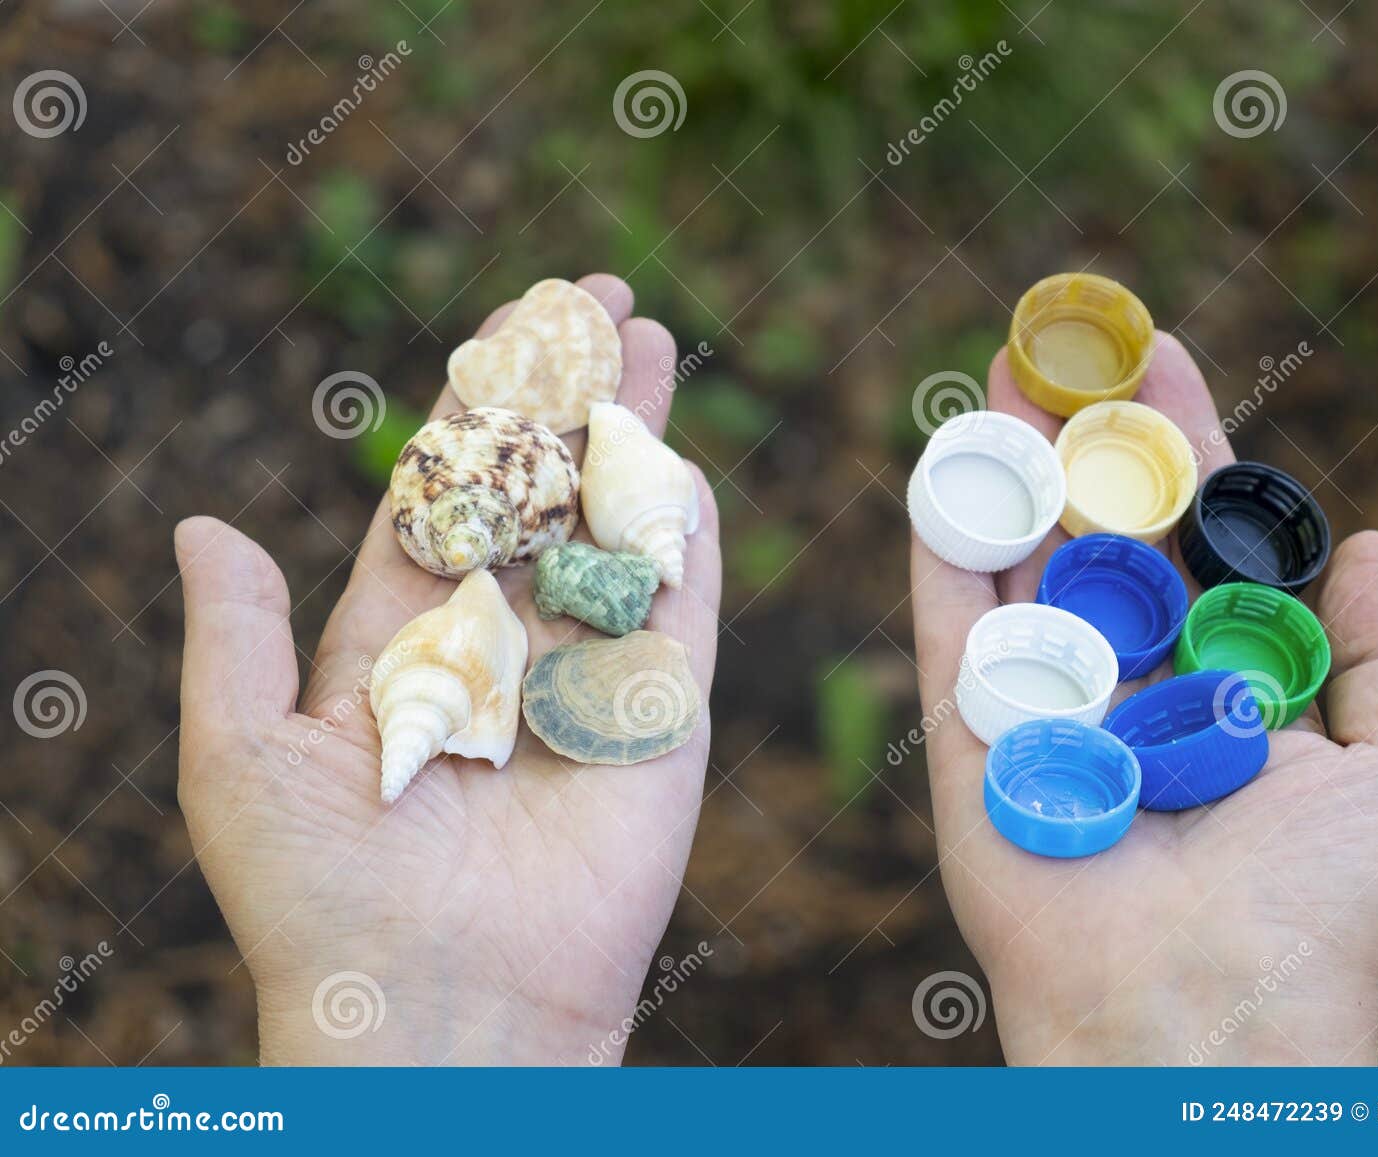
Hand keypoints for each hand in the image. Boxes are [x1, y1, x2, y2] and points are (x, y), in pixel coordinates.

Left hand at [175, 274, 720, 1064]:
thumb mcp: (238, 755)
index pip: (447, 492)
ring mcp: (583, 676)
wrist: (441, 1008)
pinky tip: (682, 458)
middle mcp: (497, 645)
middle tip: (602, 300)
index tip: (507, 324)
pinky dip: (683, 533)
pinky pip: (676, 609)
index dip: (477, 405)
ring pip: (613, 526)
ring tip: (652, 342)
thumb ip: (235, 636)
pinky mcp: (657, 719)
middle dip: (569, 391)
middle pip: (543, 488)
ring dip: (632, 433)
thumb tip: (203, 524)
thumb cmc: (321, 894)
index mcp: (402, 640)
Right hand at [911, 334, 1377, 1064]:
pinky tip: (943, 469)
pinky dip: (942, 549)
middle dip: (1076, 434)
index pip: (1194, 532)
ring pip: (1020, 563)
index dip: (1178, 439)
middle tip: (1056, 341)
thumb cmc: (1318, 916)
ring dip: (1007, 468)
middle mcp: (1129, 684)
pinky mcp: (970, 743)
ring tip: (996, 375)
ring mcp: (1045, 707)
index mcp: (1222, 681)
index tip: (1155, 353)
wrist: (1206, 1019)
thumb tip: (1364, 540)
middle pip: (1095, 531)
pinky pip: (951, 630)